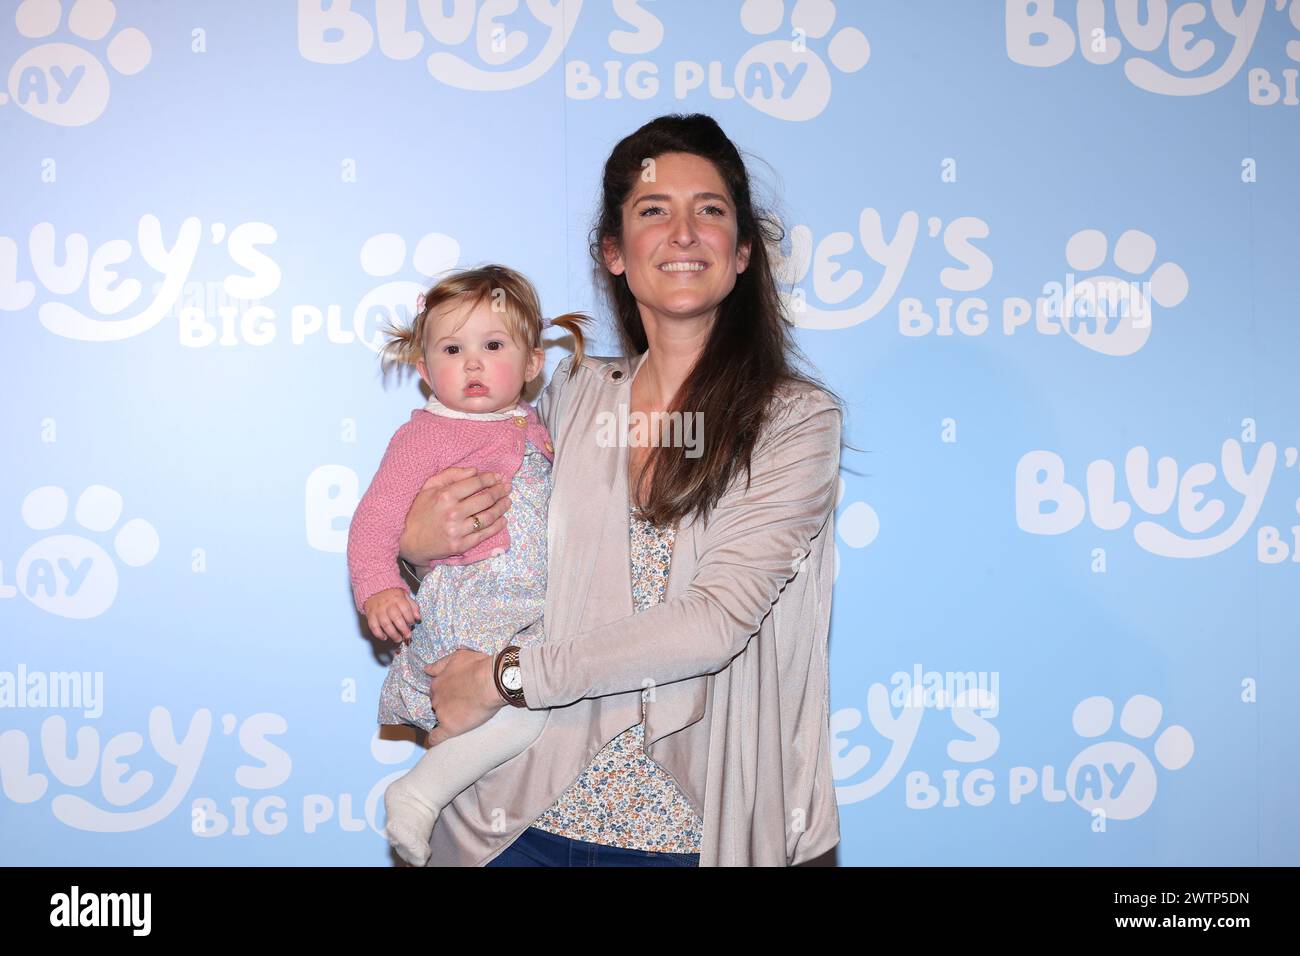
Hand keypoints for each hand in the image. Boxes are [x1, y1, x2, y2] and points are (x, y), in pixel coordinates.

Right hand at [362, 588, 419, 641]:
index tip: (412, 624)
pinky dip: (379, 634)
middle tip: (408, 636)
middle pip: (396, 618)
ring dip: (393, 634)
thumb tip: (418, 618)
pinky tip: (384, 637)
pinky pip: (373, 627)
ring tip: (398, 639)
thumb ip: (413, 606)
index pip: (406, 609)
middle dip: (403, 629)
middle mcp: (387, 604)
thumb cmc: (392, 595)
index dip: (410, 619)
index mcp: (398, 598)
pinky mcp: (370, 616)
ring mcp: (378, 610)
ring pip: (385, 624)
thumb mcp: (405, 596)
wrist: (374, 590)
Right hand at [398, 467, 513, 572]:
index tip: (499, 477)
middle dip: (499, 491)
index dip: (490, 479)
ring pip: (488, 517)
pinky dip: (497, 526)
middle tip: (507, 488)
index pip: (475, 483)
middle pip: (485, 499)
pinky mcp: (460, 545)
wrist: (409, 541)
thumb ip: (451, 475)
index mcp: (445, 495)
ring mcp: (458, 530)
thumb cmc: (419, 511)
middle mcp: (453, 513)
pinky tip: (503, 520)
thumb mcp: (429, 487)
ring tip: (507, 502)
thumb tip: (475, 471)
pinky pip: (484, 534)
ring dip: (501, 508)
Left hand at [424, 649, 504, 746]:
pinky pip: (436, 737)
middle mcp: (436, 698)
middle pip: (437, 705)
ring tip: (460, 719)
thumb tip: (426, 669)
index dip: (446, 694)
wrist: (492, 681)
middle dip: (446, 705)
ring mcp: (441, 713)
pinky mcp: (450, 726)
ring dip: (445, 719)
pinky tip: (434, 741)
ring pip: (438, 719)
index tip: (455, 695)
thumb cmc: (478, 666)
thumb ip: (440, 664)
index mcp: (437, 683)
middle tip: (461, 705)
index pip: (436, 692)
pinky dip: (434, 739)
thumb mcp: (457, 657)